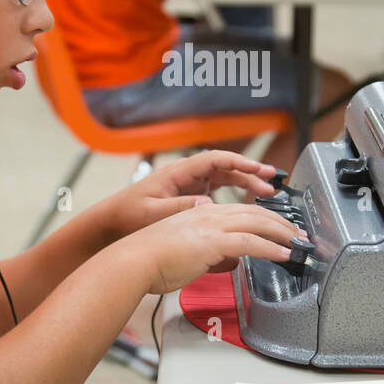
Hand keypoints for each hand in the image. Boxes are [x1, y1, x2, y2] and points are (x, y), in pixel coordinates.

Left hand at [105, 150, 281, 239]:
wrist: (112, 223)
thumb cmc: (128, 215)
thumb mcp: (153, 213)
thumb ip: (180, 207)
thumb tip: (207, 203)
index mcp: (178, 172)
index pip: (215, 159)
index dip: (238, 162)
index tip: (257, 169)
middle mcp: (187, 175)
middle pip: (225, 167)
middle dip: (249, 171)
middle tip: (271, 180)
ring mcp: (189, 184)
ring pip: (224, 178)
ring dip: (246, 183)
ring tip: (267, 191)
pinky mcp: (190, 196)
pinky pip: (218, 189)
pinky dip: (235, 194)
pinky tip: (248, 203)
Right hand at [126, 200, 306, 294]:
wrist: (134, 261)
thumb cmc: (151, 261)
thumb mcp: (187, 252)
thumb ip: (211, 254)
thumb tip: (230, 261)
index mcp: (201, 212)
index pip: (242, 210)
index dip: (265, 218)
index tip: (280, 227)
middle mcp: (209, 213)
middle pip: (255, 212)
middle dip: (281, 223)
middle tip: (298, 234)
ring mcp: (212, 225)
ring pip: (258, 223)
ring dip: (283, 233)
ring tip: (298, 243)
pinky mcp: (213, 242)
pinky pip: (252, 242)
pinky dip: (272, 248)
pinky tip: (285, 254)